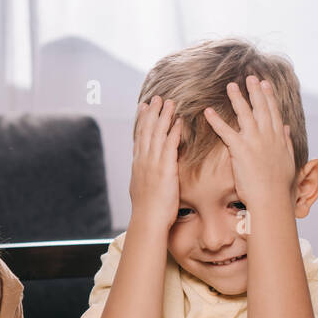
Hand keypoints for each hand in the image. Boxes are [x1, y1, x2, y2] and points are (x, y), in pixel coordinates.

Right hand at [129, 97, 182, 230]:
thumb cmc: (148, 210)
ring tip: (170, 102)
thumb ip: (145, 176)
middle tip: (157, 98)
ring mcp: (152, 163)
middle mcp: (143, 160)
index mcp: (138, 164)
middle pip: (147, 130)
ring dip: (164, 117)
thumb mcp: (142, 188)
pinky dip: (174, 132)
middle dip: (152, 113)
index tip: (144, 106)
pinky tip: (179, 121)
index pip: (139, 136)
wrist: (148, 220)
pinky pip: (170, 145)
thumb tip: (146, 173)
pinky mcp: (164, 168)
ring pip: (157, 134)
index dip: (142, 120)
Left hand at [203, 75, 297, 209]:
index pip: (274, 112)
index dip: (269, 96)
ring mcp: (255, 141)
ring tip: (230, 85)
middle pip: (261, 108)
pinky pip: (226, 131)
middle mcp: (268, 135)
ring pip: (245, 114)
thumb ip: (288, 142)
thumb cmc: (280, 185)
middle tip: (250, 77)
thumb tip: (288, 129)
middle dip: (255, 91)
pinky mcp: (241, 150)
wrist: (272, 198)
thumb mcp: (289, 161)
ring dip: (237, 98)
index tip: (265, 84)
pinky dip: (216, 120)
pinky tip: (208, 111)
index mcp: (279, 138)